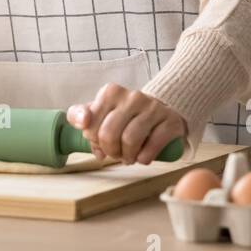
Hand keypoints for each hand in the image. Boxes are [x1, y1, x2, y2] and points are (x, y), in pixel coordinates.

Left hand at [66, 83, 186, 164]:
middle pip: (109, 133)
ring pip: (130, 140)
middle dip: (110, 150)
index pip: (90, 123)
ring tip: (129, 157)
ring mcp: (153, 107)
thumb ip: (80, 116)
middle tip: (115, 154)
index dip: (93, 139)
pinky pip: (152, 146)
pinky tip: (143, 157)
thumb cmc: (125, 117)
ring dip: (127, 156)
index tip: (99, 141)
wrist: (160, 115)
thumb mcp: (100, 114)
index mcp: (111, 92)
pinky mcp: (171, 121)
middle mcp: (133, 96)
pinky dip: (144, 158)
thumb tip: (82, 125)